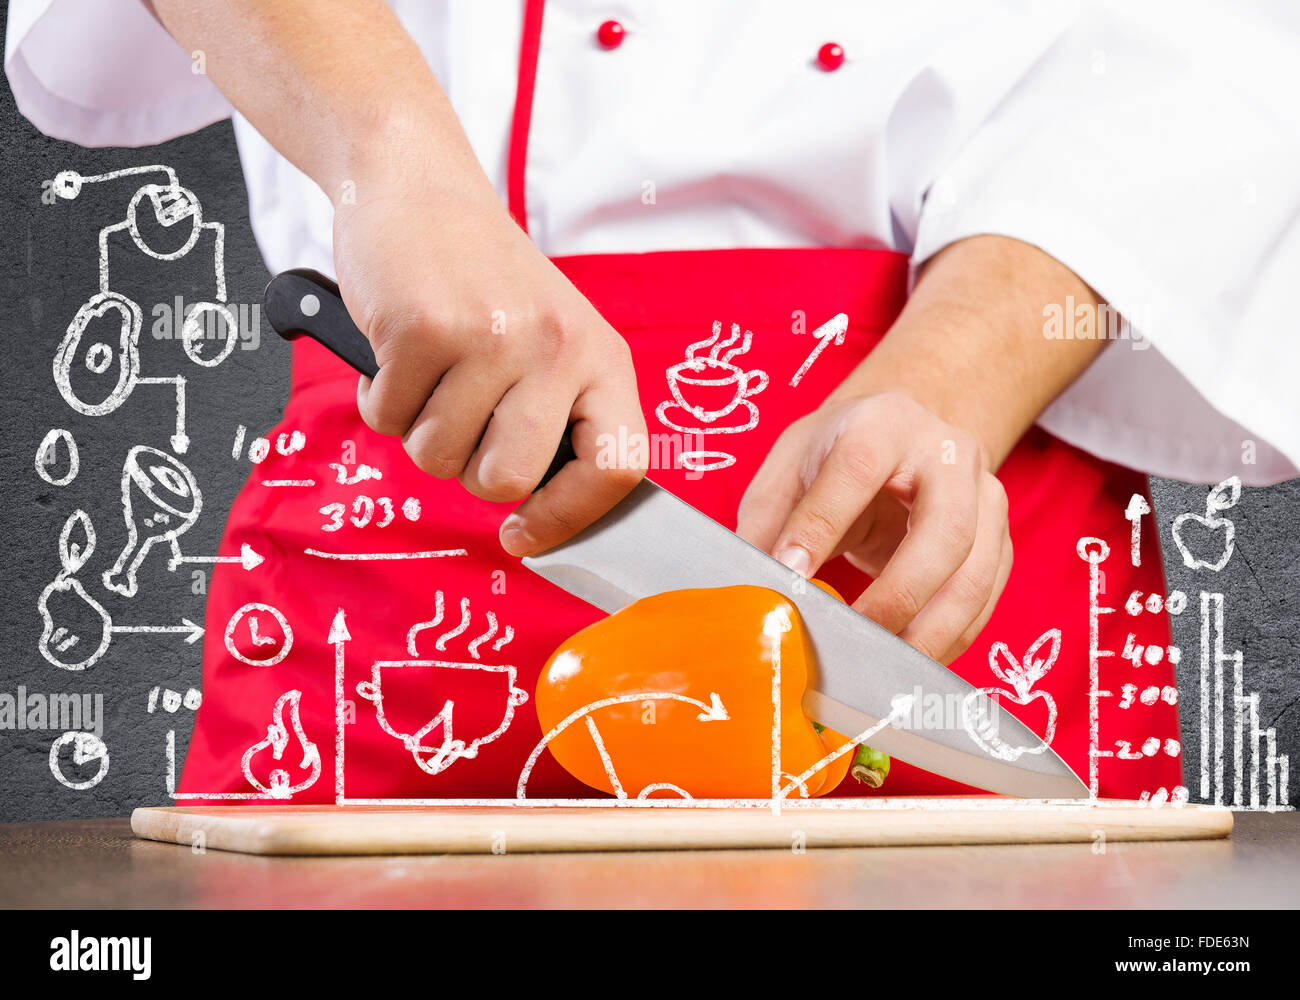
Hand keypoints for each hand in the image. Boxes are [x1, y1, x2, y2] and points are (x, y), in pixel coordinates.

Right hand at [331, 164, 646, 556]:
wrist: (418, 187)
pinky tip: (398, 348)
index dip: (568, 519)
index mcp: (600, 357)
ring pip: (438, 457)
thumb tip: (541, 518)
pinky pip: (385, 417)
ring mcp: (490, 335)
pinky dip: (378, 396)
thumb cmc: (483, 281)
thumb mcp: (551, 340)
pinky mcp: (421, 327)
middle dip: (469, 469)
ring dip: (418, 428)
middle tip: (459, 419)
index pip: (617, 469)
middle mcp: (556, 346)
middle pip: (508, 479)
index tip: (524, 535)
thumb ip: (558, 418)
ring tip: (430, 369)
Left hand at [737, 392, 1011, 663]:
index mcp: (883, 423)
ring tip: (884, 667)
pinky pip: (987, 595)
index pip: (857, 472)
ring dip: (932, 630)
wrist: (901, 435)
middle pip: (943, 531)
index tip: (790, 576)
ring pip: (975, 572)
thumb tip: (753, 588)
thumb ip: (769, 521)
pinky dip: (953, 636)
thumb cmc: (838, 453)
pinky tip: (912, 660)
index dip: (821, 527)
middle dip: (897, 597)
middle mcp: (947, 453)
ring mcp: (985, 494)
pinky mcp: (1000, 536)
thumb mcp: (790, 465)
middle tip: (852, 638)